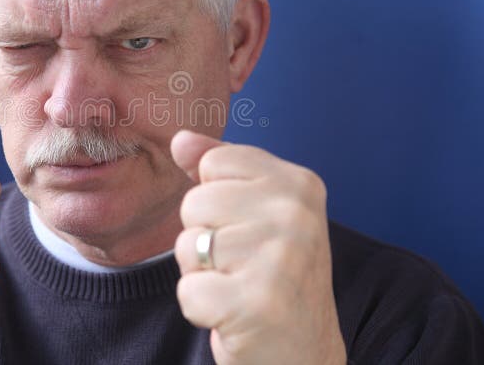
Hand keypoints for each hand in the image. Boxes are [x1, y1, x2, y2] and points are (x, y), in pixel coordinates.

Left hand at [171, 130, 346, 364]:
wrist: (303, 353)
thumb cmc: (273, 277)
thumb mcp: (257, 213)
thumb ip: (222, 169)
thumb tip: (181, 139)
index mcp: (299, 184)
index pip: (214, 162)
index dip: (217, 201)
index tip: (248, 229)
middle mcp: (296, 215)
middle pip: (194, 202)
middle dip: (204, 239)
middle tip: (242, 267)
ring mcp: (280, 258)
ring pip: (186, 245)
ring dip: (202, 274)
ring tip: (238, 287)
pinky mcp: (257, 303)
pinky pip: (188, 291)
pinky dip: (201, 309)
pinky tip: (233, 315)